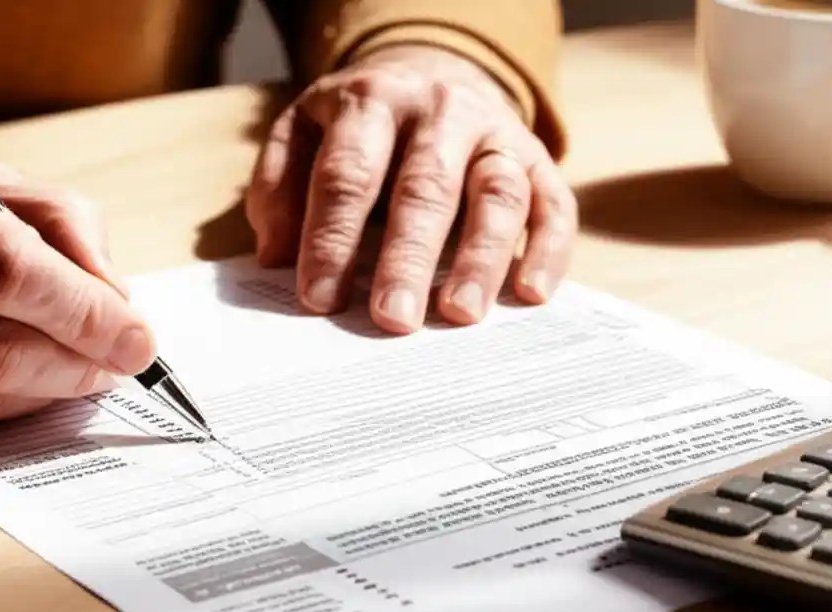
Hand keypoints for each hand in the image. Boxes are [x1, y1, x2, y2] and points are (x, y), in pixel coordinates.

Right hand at [0, 147, 153, 427]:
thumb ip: (63, 227)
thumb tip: (117, 305)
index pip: (7, 271)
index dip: (84, 313)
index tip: (137, 338)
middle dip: (79, 364)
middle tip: (121, 361)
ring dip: (52, 390)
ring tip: (84, 367)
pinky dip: (9, 405)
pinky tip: (33, 382)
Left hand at [246, 45, 576, 332]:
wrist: (432, 71)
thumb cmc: (359, 127)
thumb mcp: (302, 132)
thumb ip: (280, 188)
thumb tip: (276, 257)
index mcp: (371, 103)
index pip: (349, 174)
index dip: (333, 238)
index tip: (320, 299)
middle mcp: (440, 112)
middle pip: (426, 186)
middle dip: (408, 257)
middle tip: (392, 319)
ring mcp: (496, 135)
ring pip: (497, 194)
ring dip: (481, 258)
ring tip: (460, 314)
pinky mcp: (538, 160)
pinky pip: (554, 204)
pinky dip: (548, 251)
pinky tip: (531, 294)